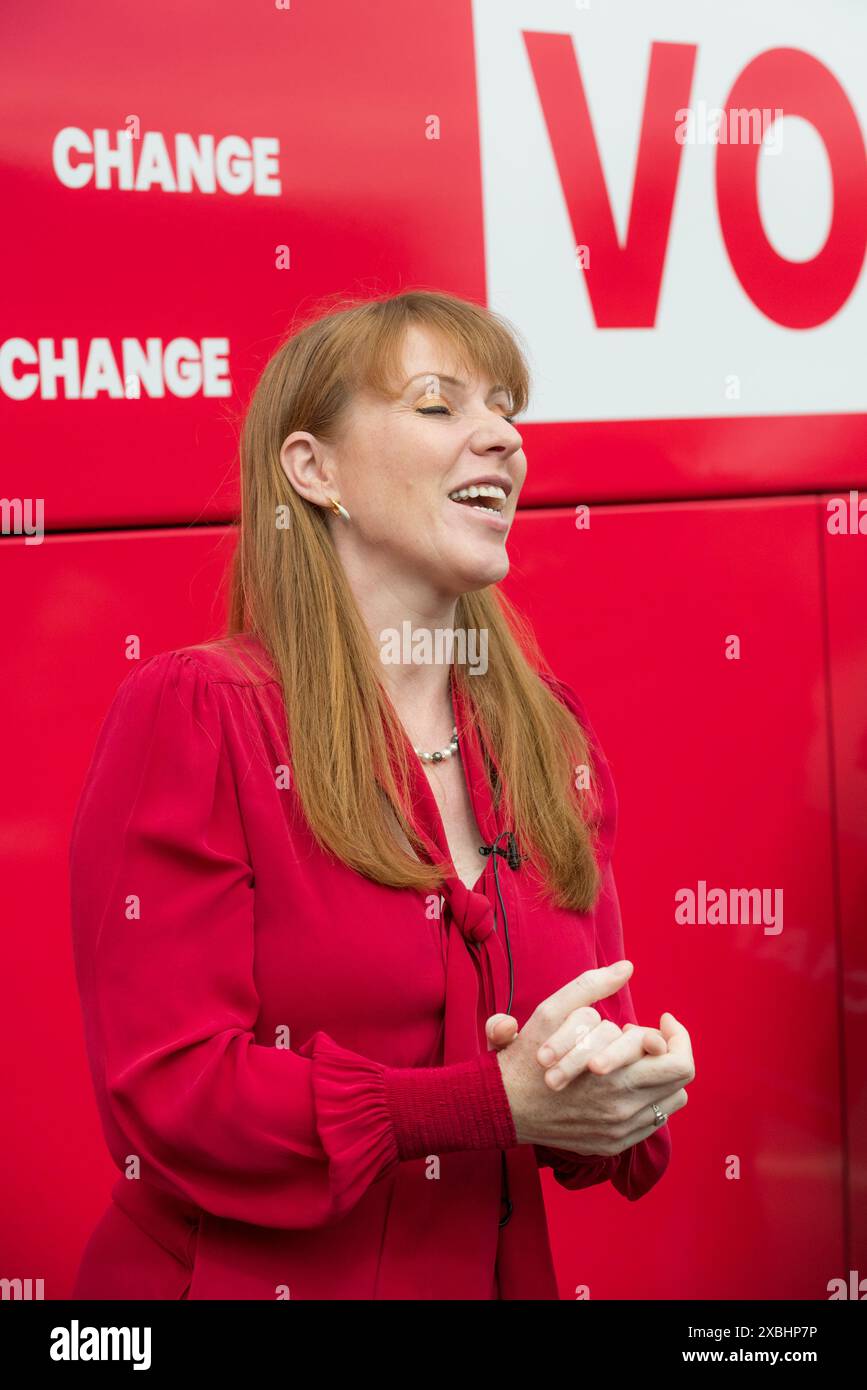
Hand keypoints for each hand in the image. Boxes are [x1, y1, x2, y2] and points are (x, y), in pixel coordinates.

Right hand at [492, 969, 693, 1154]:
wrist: (502, 1106)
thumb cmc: (527, 1056)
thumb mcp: (552, 1013)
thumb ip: (591, 986)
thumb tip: (628, 967)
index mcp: (616, 1077)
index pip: (679, 1061)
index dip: (676, 1035)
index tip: (661, 1019)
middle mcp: (623, 1109)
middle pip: (680, 1081)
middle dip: (672, 1051)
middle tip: (650, 1037)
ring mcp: (619, 1131)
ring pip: (670, 1100)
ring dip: (660, 1075)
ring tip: (635, 1059)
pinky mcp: (612, 1144)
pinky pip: (652, 1121)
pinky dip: (647, 1098)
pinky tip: (626, 1081)